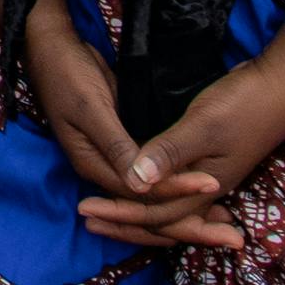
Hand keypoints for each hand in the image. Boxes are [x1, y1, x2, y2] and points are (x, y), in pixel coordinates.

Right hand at [22, 0, 242, 251]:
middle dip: (189, 222)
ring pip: (154, 192)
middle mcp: (105, 169)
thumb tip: (141, 186)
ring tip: (226, 217)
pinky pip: (153, 173)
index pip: (142, 193)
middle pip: (151, 205)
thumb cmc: (68, 75)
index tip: (213, 183)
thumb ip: (117, 147)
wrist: (52, 48)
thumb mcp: (92, 109)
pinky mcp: (123, 143)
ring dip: (187, 204)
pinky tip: (201, 185)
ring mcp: (114, 157)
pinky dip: (176, 181)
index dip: (178, 190)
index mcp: (93, 166)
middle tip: (232, 236)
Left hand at [78, 61, 284, 250]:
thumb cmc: (243, 104)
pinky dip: (157, 195)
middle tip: (88, 219)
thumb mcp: (203, 126)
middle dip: (125, 222)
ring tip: (109, 210)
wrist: (283, 86)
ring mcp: (211, 176)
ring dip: (139, 212)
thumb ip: (170, 153)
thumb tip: (135, 181)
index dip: (119, 213)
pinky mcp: (212, 160)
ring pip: (170, 208)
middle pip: (162, 220)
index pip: (155, 214)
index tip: (85, 210)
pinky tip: (144, 188)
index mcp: (203, 188)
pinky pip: (178, 190)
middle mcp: (207, 190)